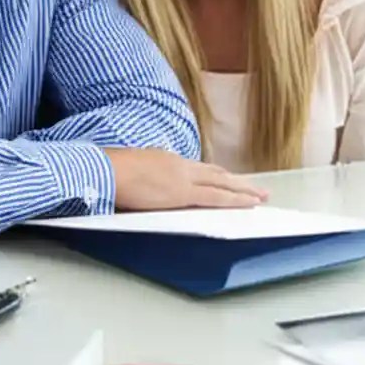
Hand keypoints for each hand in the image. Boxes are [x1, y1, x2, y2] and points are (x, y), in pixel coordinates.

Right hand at [103, 148, 268, 210]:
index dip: (215, 175)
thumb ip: (143, 180)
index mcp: (166, 160)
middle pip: (215, 174)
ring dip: (243, 190)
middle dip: (237, 182)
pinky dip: (235, 200)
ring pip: (222, 183)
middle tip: (257, 189)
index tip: (227, 179)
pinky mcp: (183, 193)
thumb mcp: (130, 172)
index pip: (197, 169)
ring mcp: (183, 177)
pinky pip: (216, 198)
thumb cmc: (108, 173)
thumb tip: (141, 188)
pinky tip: (249, 204)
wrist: (104, 170)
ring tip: (261, 197)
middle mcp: (179, 165)